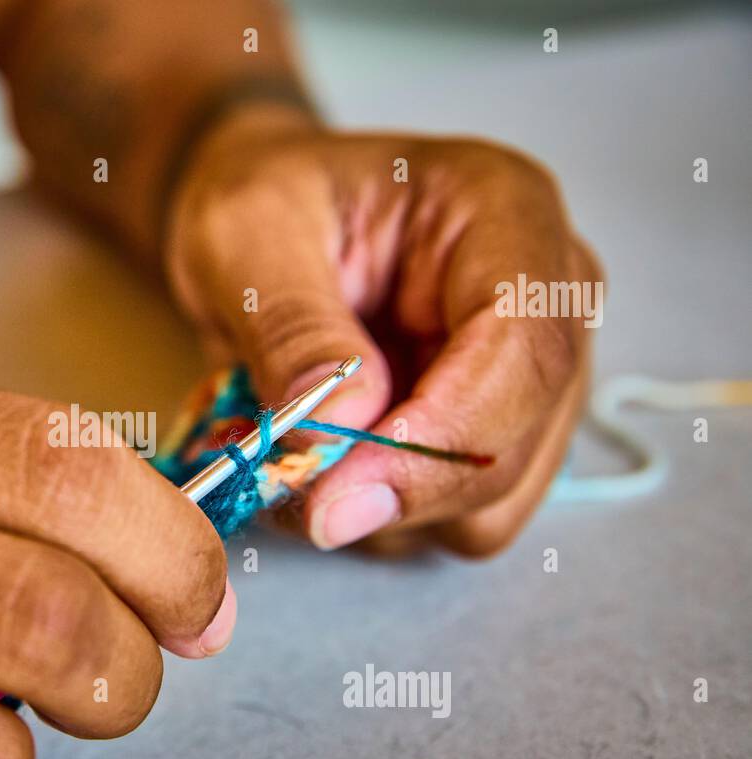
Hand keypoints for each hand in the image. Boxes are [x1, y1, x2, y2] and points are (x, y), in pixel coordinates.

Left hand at [165, 106, 600, 554]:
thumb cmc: (260, 202)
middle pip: (517, 443)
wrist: (258, 227)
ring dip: (380, 511)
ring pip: (490, 506)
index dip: (437, 436)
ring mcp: (527, 379)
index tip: (337, 488)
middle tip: (285, 483)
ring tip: (289, 458)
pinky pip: (450, 526)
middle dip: (396, 487)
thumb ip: (295, 328)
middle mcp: (544, 300)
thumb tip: (345, 424)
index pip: (522, 345)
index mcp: (502, 212)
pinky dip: (373, 519)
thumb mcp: (244, 235)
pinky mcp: (489, 439)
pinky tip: (316, 467)